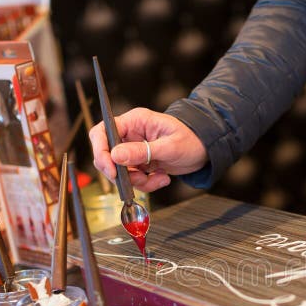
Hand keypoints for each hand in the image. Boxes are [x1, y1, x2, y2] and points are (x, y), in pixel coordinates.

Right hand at [89, 108, 207, 191]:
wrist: (205, 150)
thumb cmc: (192, 139)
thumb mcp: (169, 146)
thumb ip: (142, 151)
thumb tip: (116, 156)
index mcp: (134, 121)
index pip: (102, 131)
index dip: (100, 150)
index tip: (111, 169)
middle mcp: (130, 134)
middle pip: (106, 154)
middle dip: (119, 172)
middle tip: (138, 179)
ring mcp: (133, 150)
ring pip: (119, 171)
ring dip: (136, 181)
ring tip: (158, 178)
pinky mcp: (139, 163)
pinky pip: (133, 179)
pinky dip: (146, 184)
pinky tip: (162, 178)